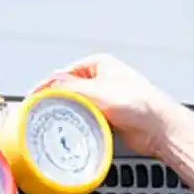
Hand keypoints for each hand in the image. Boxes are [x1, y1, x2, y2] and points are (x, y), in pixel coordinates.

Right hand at [32, 54, 181, 157]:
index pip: (63, 73)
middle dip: (55, 100)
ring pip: (76, 104)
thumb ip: (70, 88)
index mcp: (99, 64)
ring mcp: (104, 97)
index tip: (33, 98)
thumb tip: (48, 85)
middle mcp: (101, 78)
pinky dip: (77, 122)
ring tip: (55, 121)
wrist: (160, 129)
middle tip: (40, 112)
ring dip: (67, 112)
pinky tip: (73, 128)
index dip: (46, 86)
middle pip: (67, 89)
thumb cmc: (141, 105)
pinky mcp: (107, 115)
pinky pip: (85, 117)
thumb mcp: (98, 92)